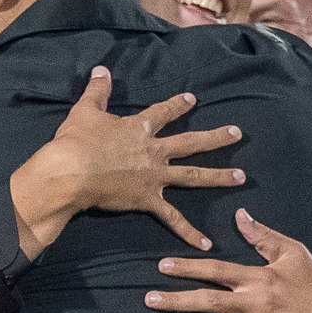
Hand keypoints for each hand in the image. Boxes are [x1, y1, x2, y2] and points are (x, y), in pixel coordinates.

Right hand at [10, 66, 243, 257]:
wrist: (71, 173)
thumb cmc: (76, 142)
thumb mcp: (85, 110)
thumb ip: (98, 90)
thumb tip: (101, 69)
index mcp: (140, 128)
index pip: (165, 112)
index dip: (179, 105)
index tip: (193, 99)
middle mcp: (153, 151)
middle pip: (191, 142)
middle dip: (215, 137)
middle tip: (237, 134)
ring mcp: (154, 176)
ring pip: (193, 175)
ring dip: (218, 176)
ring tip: (240, 177)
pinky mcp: (147, 200)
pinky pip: (173, 218)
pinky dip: (189, 232)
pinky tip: (206, 244)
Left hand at [145, 208, 311, 312]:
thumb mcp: (294, 253)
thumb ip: (263, 236)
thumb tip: (239, 214)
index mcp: (260, 278)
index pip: (217, 270)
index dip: (189, 266)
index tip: (161, 266)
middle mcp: (257, 305)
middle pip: (209, 302)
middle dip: (177, 302)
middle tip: (148, 300)